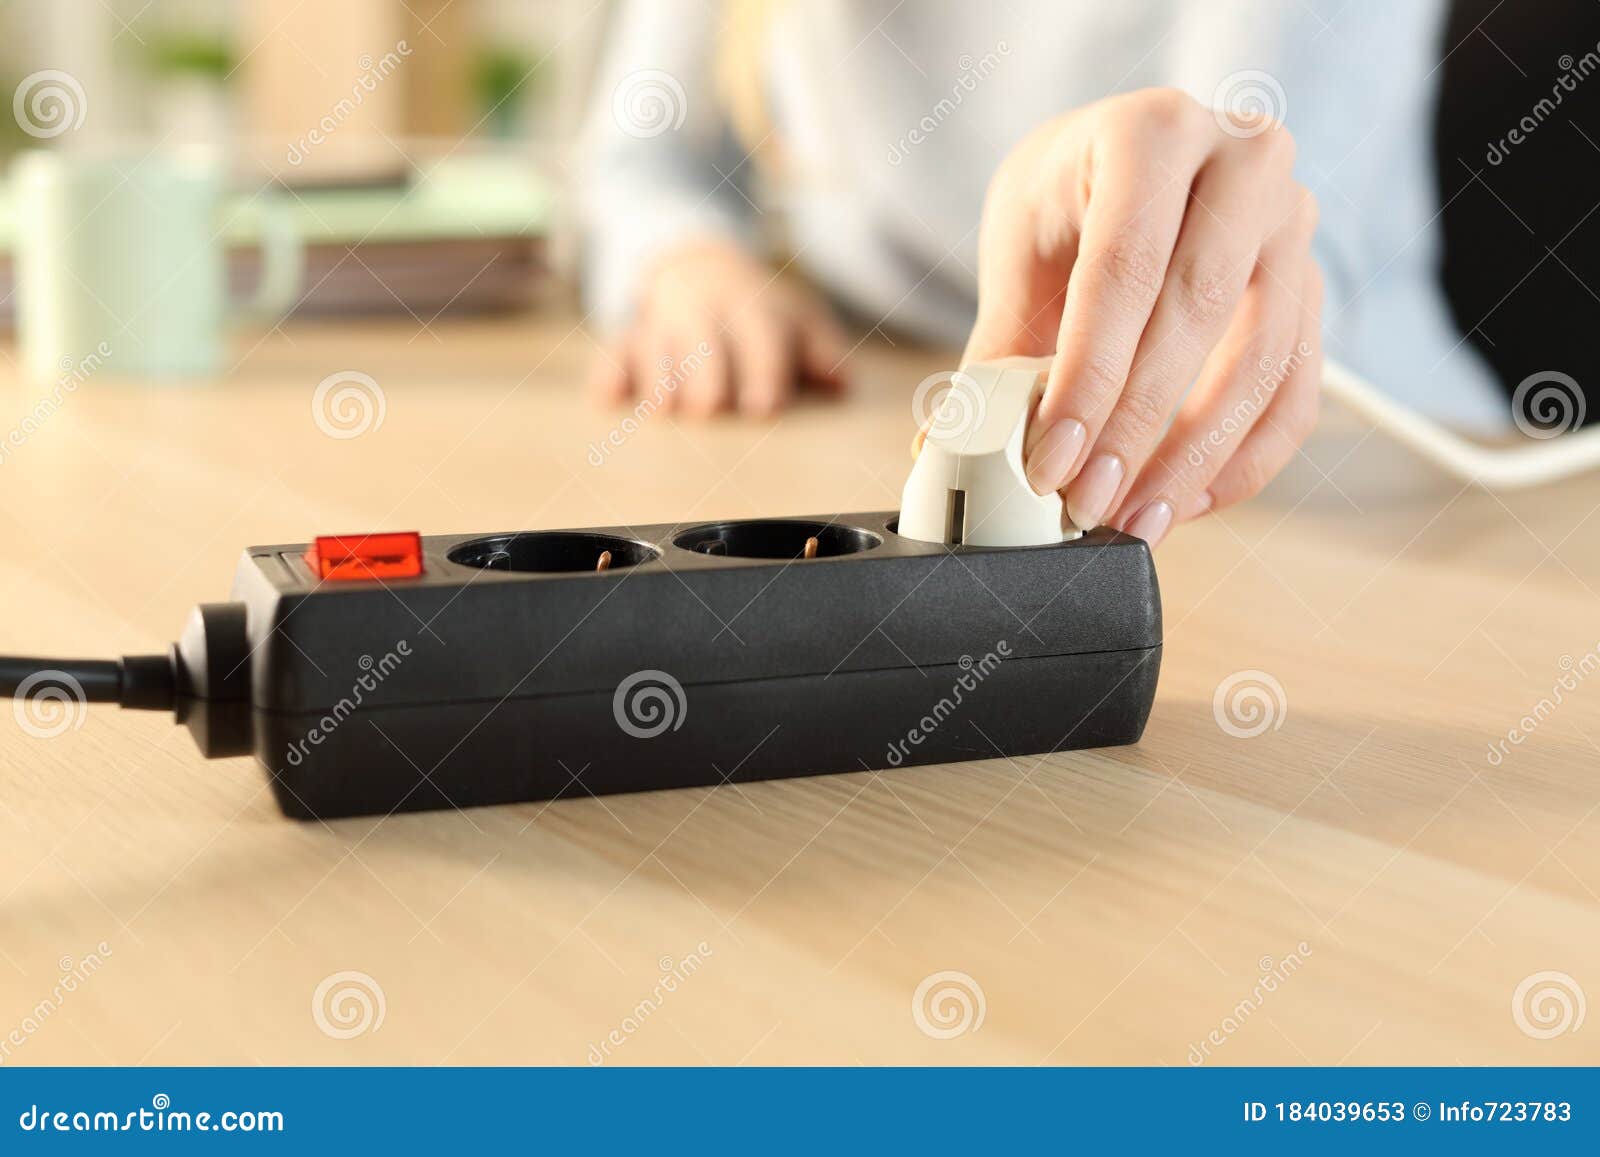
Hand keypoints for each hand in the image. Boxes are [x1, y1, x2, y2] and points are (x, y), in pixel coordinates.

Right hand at [588, 237, 850, 417]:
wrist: (700, 261)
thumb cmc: (759, 310)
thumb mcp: (796, 317)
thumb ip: (821, 349)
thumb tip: (843, 381)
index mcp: (753, 310)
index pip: (762, 340)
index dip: (764, 372)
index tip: (765, 408)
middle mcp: (706, 314)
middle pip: (705, 344)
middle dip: (707, 375)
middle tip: (709, 409)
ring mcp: (665, 323)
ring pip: (657, 346)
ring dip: (658, 376)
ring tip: (661, 411)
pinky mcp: (632, 335)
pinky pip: (616, 350)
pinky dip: (610, 373)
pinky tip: (607, 399)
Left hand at [963, 87, 1321, 545]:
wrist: (1131, 166)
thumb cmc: (1069, 205)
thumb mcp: (1022, 252)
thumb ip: (997, 351)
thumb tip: (953, 453)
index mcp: (1152, 133)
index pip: (1125, 267)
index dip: (1089, 376)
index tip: (1053, 460)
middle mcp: (1242, 161)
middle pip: (1199, 310)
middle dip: (1138, 425)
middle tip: (1088, 501)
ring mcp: (1292, 224)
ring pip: (1263, 359)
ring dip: (1196, 457)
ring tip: (1136, 518)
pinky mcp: (1313, 288)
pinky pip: (1296, 392)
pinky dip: (1243, 460)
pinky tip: (1185, 501)